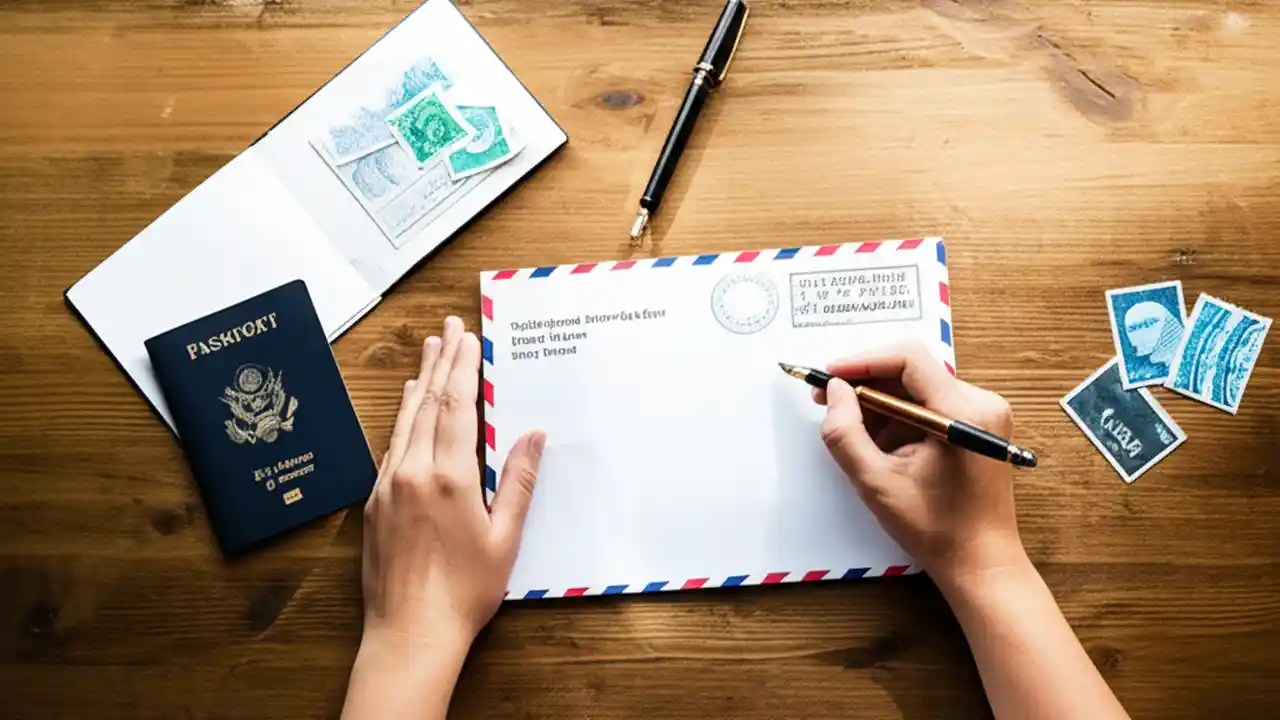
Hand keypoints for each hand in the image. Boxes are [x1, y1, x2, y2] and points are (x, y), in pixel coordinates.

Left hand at [360, 315, 545, 650]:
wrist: (410, 633)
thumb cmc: (464, 592)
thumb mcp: (505, 538)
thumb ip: (519, 481)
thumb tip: (535, 434)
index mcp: (450, 478)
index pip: (457, 408)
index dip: (463, 369)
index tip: (468, 338)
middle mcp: (412, 472)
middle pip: (429, 404)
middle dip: (442, 362)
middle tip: (448, 329)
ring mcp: (388, 486)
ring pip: (405, 421)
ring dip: (420, 383)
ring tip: (428, 352)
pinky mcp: (374, 503)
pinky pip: (390, 446)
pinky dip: (402, 418)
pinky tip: (409, 405)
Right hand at [814, 342, 1025, 587]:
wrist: (981, 562)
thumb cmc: (937, 529)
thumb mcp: (876, 482)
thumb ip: (845, 433)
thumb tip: (834, 391)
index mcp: (962, 413)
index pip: (909, 359)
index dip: (863, 361)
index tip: (830, 375)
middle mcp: (981, 404)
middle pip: (912, 371)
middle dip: (866, 384)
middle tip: (827, 399)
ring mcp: (983, 414)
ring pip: (918, 388)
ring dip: (880, 405)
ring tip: (855, 434)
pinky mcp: (977, 426)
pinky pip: (929, 405)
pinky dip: (899, 419)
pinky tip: (881, 445)